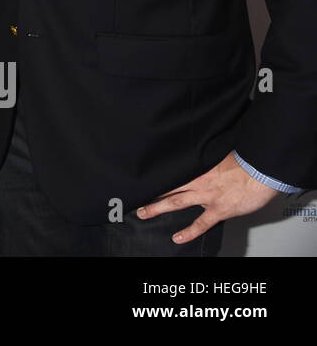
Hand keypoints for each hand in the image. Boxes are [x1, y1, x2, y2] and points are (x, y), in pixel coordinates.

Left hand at [135, 153, 281, 243]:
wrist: (261, 172)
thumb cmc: (245, 162)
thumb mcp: (221, 156)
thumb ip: (209, 162)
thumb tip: (203, 160)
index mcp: (199, 169)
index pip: (173, 173)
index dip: (159, 176)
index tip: (145, 177)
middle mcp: (198, 182)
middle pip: (168, 187)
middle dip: (150, 193)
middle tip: (135, 197)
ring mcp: (206, 197)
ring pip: (175, 203)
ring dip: (157, 208)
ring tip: (143, 213)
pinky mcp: (218, 210)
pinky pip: (200, 224)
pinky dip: (188, 232)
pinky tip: (177, 238)